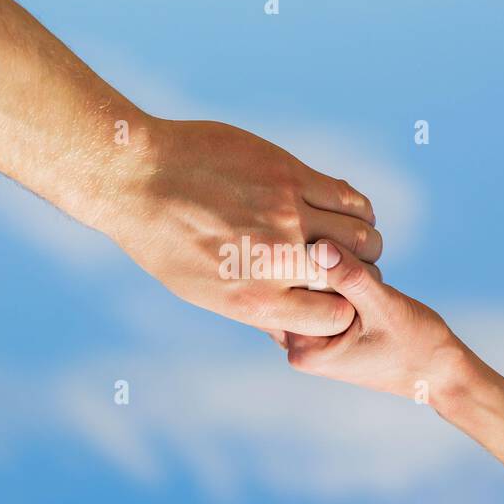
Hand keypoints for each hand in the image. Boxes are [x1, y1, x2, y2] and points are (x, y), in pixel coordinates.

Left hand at [102, 118, 383, 336]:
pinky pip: (345, 195)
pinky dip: (358, 208)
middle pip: (355, 278)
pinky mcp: (289, 174)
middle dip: (363, 277)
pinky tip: (352, 210)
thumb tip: (287, 329)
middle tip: (358, 268)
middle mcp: (276, 261)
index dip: (343, 311)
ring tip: (358, 239)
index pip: (334, 319)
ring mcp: (286, 214)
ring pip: (359, 234)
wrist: (135, 178)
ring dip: (368, 241)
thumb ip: (252, 308)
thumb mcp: (202, 291)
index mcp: (255, 300)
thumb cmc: (162, 239)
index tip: (339, 300)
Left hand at [283, 240, 472, 402]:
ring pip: (308, 291)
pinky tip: (359, 287)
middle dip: (322, 270)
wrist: (437, 371)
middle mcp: (298, 350)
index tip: (347, 267)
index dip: (319, 264)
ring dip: (332, 276)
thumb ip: (350, 277)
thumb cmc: (416, 344)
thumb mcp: (383, 306)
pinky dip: (336, 286)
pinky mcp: (323, 334)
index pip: (291, 288)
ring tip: (363, 285)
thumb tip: (319, 245)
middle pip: (294, 290)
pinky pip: (319, 299)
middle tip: (357, 276)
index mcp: (304, 351)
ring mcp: (309, 342)